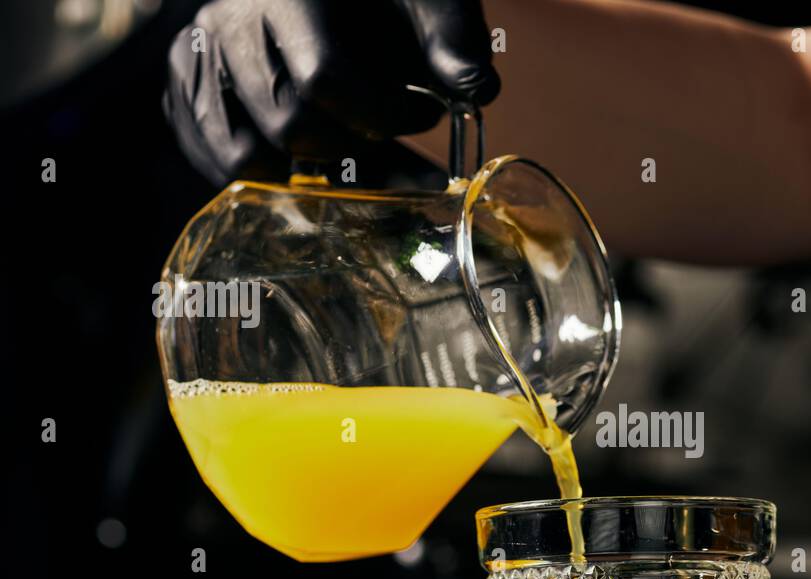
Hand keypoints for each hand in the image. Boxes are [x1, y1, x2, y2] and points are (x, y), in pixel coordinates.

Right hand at [163, 0, 499, 183]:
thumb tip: (475, 88)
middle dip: (349, 145)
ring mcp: (199, 54)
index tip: (417, 113)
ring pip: (243, 155)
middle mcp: (231, 20)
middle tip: (380, 131)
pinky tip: (303, 158)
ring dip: (302, 169)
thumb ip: (452, 33)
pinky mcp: (184, 84)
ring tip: (342, 145)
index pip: (324, 78)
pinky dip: (262, 176)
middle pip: (287, 124)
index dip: (379, 113)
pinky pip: (212, 157)